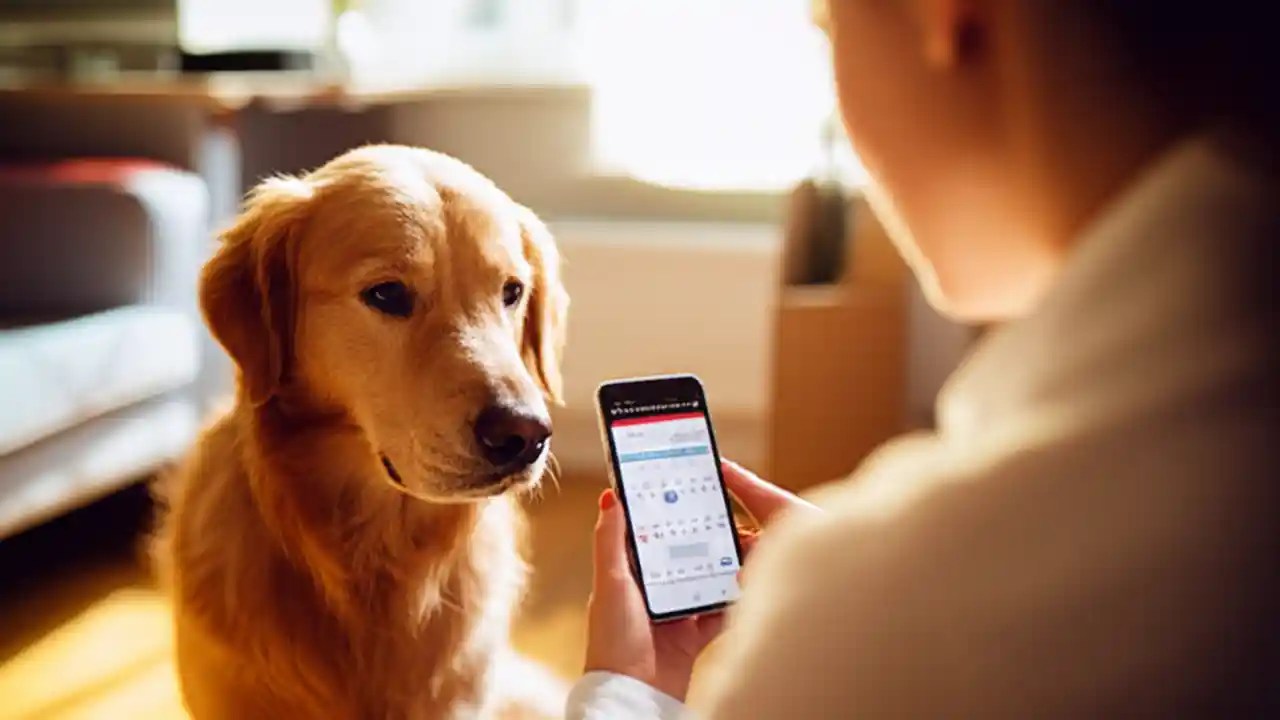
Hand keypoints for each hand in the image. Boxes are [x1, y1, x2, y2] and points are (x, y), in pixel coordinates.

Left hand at [583, 462, 818, 699]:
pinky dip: (734, 598)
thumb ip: (610, 540)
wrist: (636, 693)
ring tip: (744, 545)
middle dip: (705, 538)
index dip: (667, 514)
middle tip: (728, 518)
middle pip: (684, 555)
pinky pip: (720, 610)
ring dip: (724, 565)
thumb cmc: (614, 639)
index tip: (688, 490)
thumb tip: (610, 496)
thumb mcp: (610, 582)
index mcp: (630, 575)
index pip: (650, 535)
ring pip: (706, 579)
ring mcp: (676, 612)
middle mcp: (654, 591)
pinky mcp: (696, 635)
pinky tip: (748, 580)